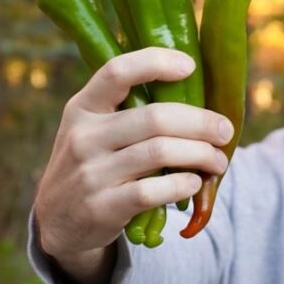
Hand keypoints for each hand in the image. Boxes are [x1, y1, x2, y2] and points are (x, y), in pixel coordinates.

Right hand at [34, 47, 231, 275]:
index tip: (190, 65)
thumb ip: (130, 112)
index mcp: (83, 107)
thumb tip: (199, 96)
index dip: (156, 62)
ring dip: (200, 155)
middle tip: (225, 132)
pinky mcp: (102, 207)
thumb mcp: (94, 130)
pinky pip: (152, 191)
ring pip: (159, 152)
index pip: (117, 71)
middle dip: (200, 123)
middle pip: (154, 118)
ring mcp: (91, 172)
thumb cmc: (93, 164)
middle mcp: (83, 136)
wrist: (58, 221)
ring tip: (218, 161)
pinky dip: (182, 184)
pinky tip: (194, 183)